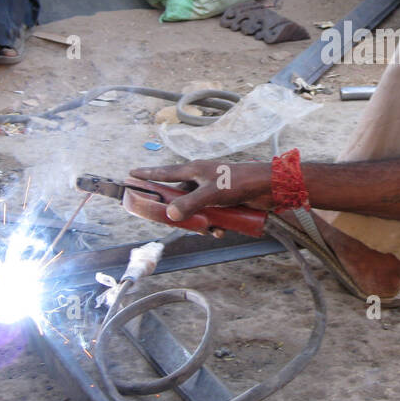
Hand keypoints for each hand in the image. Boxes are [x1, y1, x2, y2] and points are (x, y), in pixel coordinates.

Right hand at [129, 160, 272, 220]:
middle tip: (181, 223)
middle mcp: (201, 178)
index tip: (131, 174)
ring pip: (196, 209)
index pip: (164, 172)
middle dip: (180, 214)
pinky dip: (214, 224)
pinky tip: (222, 230)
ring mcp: (213, 190)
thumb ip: (189, 204)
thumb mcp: (211, 194)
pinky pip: (211, 215)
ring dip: (201, 222)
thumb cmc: (240, 182)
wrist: (268, 187)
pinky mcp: (224, 200)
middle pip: (179, 197)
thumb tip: (170, 214)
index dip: (147, 174)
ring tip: (210, 229)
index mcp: (194, 170)